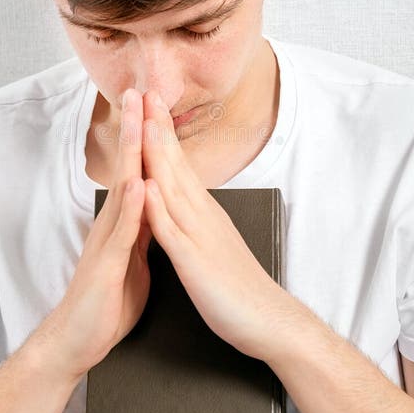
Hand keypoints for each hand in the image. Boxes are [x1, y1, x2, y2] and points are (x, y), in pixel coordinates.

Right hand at [60, 88, 151, 378]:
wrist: (76, 343)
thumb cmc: (105, 305)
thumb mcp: (133, 262)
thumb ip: (142, 234)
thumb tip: (155, 213)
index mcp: (124, 223)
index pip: (137, 170)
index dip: (145, 137)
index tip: (154, 104)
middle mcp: (113, 224)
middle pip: (126, 167)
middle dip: (133, 127)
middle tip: (138, 89)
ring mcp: (107, 242)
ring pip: (122, 189)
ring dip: (130, 153)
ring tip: (137, 119)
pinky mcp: (106, 265)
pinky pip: (122, 232)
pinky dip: (133, 207)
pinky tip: (139, 183)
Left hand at [140, 89, 284, 362]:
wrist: (269, 321)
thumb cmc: (240, 287)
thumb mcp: (215, 244)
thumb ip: (198, 220)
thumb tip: (183, 200)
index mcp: (203, 213)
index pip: (180, 164)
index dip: (163, 133)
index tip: (150, 104)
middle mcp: (203, 216)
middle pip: (176, 165)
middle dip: (158, 128)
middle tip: (146, 91)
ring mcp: (200, 237)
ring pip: (174, 188)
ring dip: (158, 154)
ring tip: (144, 122)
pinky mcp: (196, 263)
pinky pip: (173, 232)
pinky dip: (159, 207)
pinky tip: (147, 186)